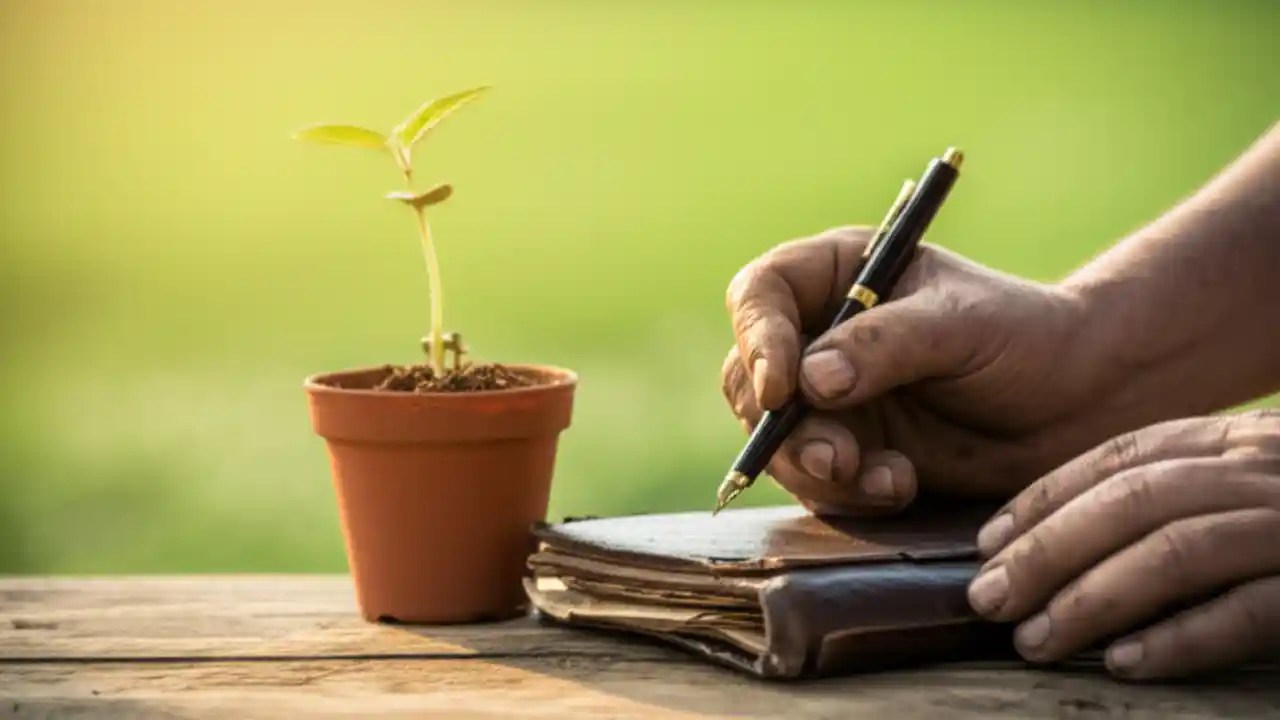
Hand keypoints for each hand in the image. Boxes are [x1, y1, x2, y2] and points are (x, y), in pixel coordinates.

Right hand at [721, 226, 1105, 513]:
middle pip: (750, 376)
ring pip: (774, 437)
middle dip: (782, 426)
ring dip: (816, 467)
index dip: (758, 339)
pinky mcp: (849, 452)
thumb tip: (809, 380)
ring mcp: (829, 399)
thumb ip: (885, 344)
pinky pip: (814, 481)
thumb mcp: (961, 325)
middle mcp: (819, 335)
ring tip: (883, 478)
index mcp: (837, 276)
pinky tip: (901, 485)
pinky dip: (848, 494)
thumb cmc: (1026, 338)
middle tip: (834, 459)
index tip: (783, 388)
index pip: (760, 296)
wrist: (1078, 407)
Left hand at [968, 411, 1279, 679]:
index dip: (1044, 499)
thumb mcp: (1252, 491)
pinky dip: (1178, 639)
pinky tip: (1122, 663)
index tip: (987, 544)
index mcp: (1236, 443)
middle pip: (1131, 500)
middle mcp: (1262, 469)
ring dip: (1090, 599)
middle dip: (1046, 550)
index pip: (1120, 459)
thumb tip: (1060, 550)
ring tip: (1034, 640)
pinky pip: (1247, 612)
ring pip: (1174, 552)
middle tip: (989, 599)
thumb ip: (1176, 503)